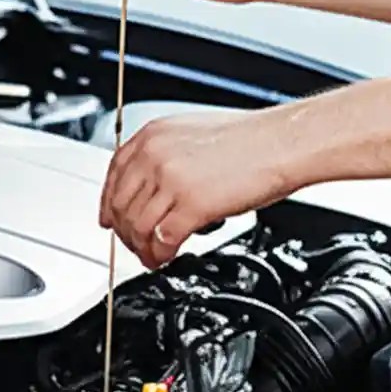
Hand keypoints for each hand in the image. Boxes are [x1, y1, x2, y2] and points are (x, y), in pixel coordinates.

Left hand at [99, 110, 298, 267]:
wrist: (281, 142)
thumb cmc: (249, 139)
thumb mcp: (192, 134)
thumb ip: (165, 155)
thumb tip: (152, 183)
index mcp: (153, 136)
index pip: (113, 174)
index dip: (108, 203)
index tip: (109, 219)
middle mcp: (156, 156)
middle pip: (121, 205)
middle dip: (124, 233)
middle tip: (135, 246)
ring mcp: (171, 180)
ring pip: (137, 226)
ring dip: (141, 248)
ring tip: (151, 257)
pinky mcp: (192, 205)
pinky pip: (162, 239)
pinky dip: (160, 255)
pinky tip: (167, 258)